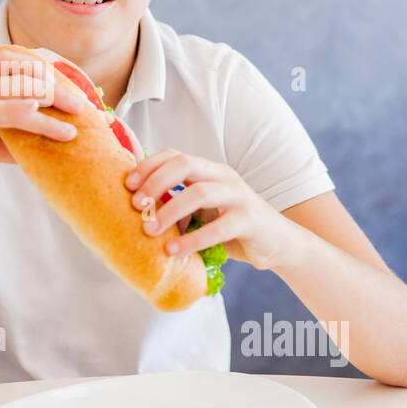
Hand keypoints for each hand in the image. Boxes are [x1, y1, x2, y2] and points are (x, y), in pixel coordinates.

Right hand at [0, 48, 87, 198]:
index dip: (47, 74)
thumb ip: (7, 142)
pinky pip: (0, 109)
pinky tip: (50, 123)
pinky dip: (29, 114)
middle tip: (84, 105)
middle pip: (21, 71)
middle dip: (56, 85)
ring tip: (76, 116)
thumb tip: (38, 150)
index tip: (74, 92)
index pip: (17, 66)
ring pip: (15, 87)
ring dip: (51, 99)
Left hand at [123, 148, 296, 270]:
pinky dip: (192, 239)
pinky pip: (218, 226)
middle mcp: (223, 176)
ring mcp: (239, 195)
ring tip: (149, 230)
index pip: (174, 155)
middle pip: (184, 164)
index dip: (148, 166)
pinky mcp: (250, 219)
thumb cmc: (232, 229)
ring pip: (199, 193)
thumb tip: (138, 211)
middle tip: (137, 206)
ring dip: (169, 211)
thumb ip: (178, 206)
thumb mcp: (201, 213)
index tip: (128, 185)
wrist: (278, 244)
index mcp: (208, 171)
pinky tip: (174, 252)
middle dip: (155, 182)